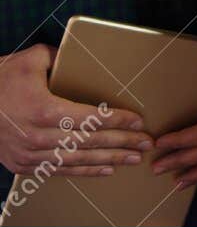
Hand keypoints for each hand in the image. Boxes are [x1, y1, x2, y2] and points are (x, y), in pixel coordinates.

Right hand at [0, 45, 151, 176]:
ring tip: (133, 159)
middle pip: (88, 141)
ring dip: (108, 160)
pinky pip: (58, 170)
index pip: (90, 118)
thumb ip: (60, 58)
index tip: (138, 122)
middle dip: (121, 143)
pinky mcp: (21, 165)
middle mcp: (37, 136)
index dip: (117, 120)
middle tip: (146, 144)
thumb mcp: (31, 60)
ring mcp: (28, 154)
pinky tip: (105, 170)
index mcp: (43, 110)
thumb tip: (82, 56)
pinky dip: (83, 170)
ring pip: (77, 159)